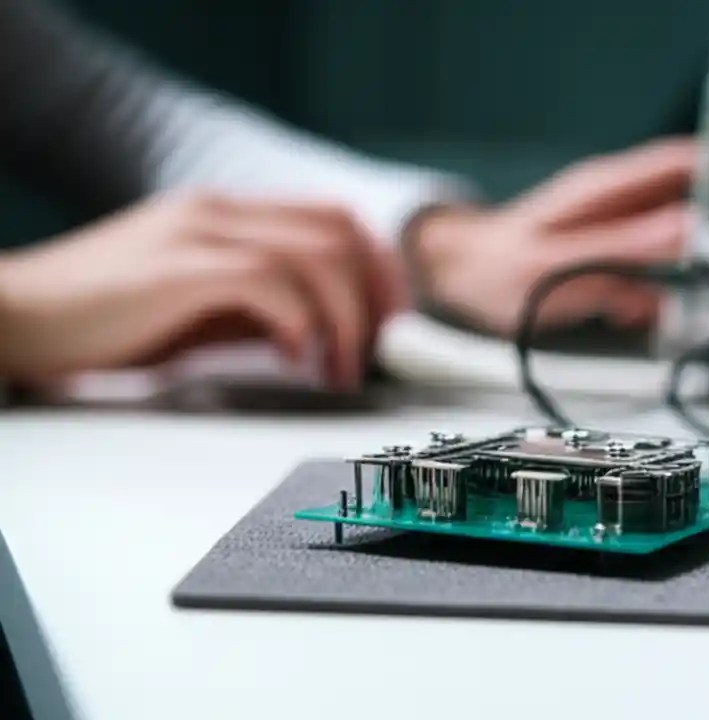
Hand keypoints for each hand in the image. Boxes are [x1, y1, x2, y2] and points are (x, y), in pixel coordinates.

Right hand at [0, 193, 406, 388]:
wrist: (20, 316)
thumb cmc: (108, 320)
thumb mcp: (203, 311)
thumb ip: (260, 309)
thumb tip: (322, 330)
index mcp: (230, 214)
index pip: (335, 217)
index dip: (379, 267)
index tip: (392, 320)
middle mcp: (222, 212)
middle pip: (342, 230)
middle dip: (378, 294)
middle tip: (380, 350)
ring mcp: (201, 233)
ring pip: (319, 255)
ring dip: (346, 318)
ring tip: (339, 368)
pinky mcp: (180, 267)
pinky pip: (271, 282)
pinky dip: (301, 322)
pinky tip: (295, 358)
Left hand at [413, 137, 694, 335]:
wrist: (459, 282)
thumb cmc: (498, 269)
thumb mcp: (564, 262)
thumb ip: (626, 247)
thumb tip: (688, 228)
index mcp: (607, 188)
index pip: (682, 162)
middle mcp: (618, 204)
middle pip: (690, 202)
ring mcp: (618, 234)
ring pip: (676, 243)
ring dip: (687, 271)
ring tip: (688, 295)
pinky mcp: (613, 264)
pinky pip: (652, 278)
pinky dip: (654, 299)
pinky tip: (638, 314)